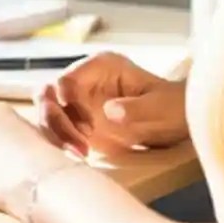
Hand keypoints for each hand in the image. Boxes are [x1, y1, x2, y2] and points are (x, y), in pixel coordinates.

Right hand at [34, 52, 187, 156]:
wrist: (177, 123)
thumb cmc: (171, 107)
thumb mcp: (161, 106)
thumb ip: (136, 107)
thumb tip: (109, 111)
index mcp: (100, 66)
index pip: (67, 79)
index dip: (69, 101)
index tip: (86, 126)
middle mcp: (83, 80)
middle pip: (48, 94)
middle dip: (55, 120)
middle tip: (78, 144)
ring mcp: (77, 101)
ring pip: (47, 113)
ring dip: (57, 134)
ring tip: (81, 153)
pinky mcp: (76, 122)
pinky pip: (56, 130)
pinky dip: (60, 143)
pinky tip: (80, 156)